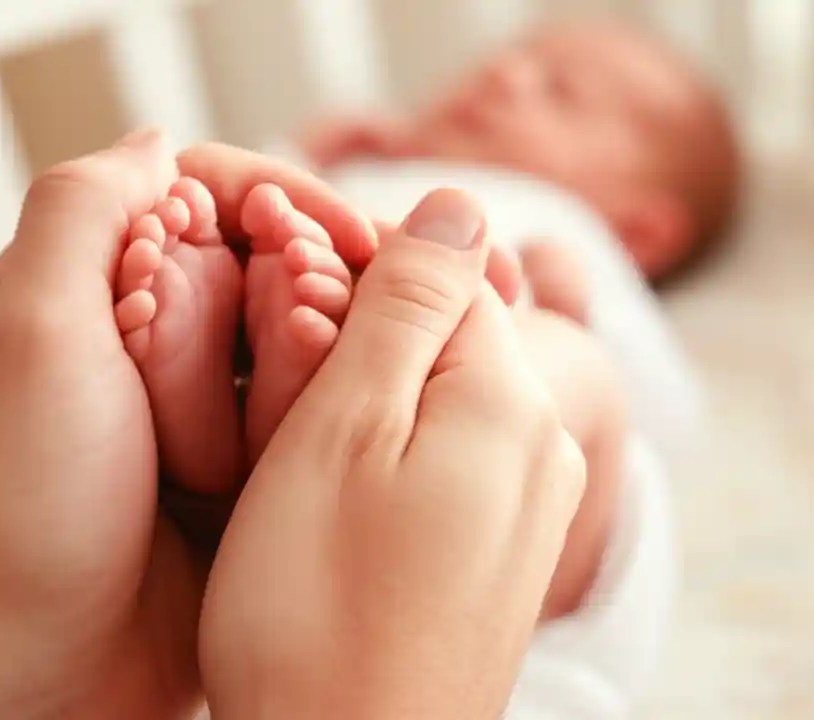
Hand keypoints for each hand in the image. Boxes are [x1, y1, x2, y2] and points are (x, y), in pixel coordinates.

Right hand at [200, 190, 586, 718]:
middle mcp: (545, 449)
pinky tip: (332, 507)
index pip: (448, 269)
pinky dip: (388, 460)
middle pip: (450, 335)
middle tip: (268, 382)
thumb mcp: (343, 428)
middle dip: (359, 332)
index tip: (273, 293)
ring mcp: (530, 511)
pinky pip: (450, 467)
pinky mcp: (502, 561)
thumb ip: (407, 305)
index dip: (352, 265)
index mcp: (509, 400)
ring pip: (443, 401)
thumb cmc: (317, 606)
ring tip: (290, 453)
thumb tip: (461, 202)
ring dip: (368, 398)